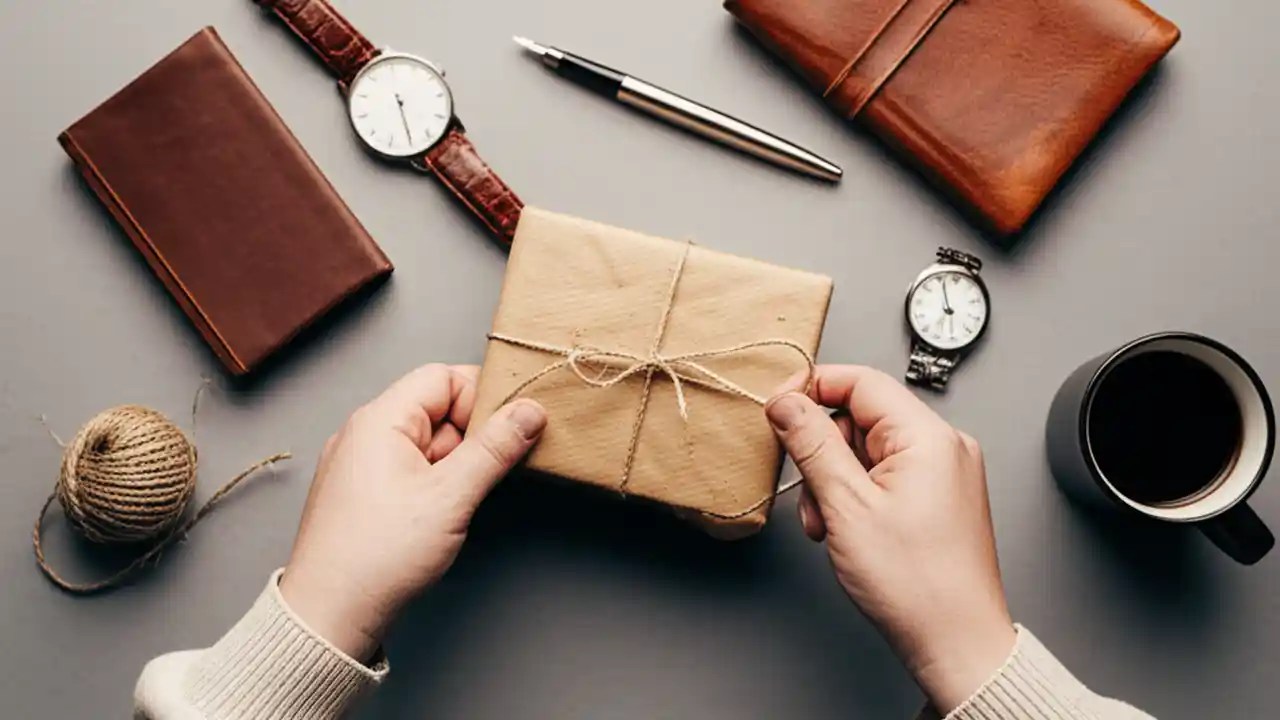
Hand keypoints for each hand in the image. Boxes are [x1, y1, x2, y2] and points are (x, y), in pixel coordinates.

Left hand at [279, 364, 546, 660]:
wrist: (328, 614)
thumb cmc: (379, 555)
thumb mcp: (451, 496)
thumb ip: (495, 448)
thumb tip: (530, 411)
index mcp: (380, 419)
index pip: (442, 377)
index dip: (480, 398)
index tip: (508, 429)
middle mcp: (365, 433)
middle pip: (437, 409)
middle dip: (471, 437)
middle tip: (492, 472)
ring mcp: (361, 464)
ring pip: (427, 444)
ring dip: (455, 465)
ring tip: (462, 502)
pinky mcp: (363, 493)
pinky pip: (410, 469)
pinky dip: (436, 483)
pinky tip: (443, 514)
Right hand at [765, 366, 1013, 712]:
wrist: (956, 643)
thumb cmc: (916, 584)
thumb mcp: (845, 505)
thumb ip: (811, 444)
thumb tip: (787, 402)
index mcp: (928, 437)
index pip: (860, 382)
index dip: (812, 388)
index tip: (777, 408)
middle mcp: (943, 446)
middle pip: (860, 417)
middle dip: (821, 452)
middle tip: (808, 493)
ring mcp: (943, 474)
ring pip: (866, 451)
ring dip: (835, 482)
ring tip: (830, 526)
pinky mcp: (938, 499)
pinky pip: (883, 477)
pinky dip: (855, 498)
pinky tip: (847, 532)